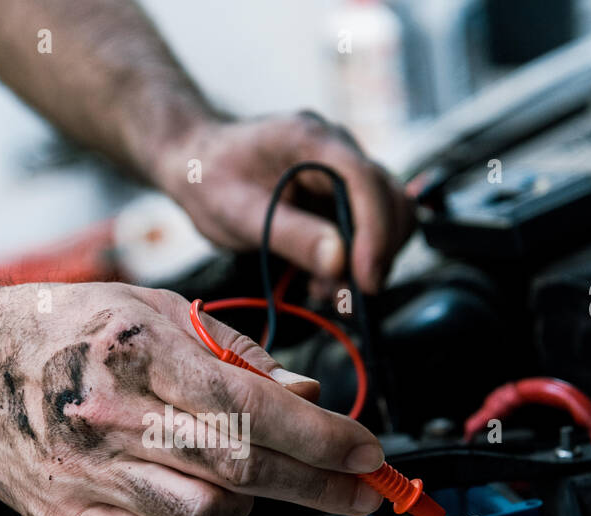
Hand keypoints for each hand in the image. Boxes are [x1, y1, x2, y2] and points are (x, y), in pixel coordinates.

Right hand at [0, 281, 386, 515]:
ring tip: (247, 478)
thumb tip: (305, 395)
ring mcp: (90, 476)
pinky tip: (193, 503)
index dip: (323, 438)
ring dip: (248, 503)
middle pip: (243, 469)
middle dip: (320, 485)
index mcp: (141, 355)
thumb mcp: (153, 311)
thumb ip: (235, 355)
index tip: (367, 453)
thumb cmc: (59, 329)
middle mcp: (115, 419)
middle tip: (363, 492)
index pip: (253, 409)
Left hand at [157, 112, 415, 293]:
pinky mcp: (342, 195)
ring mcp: (344, 172)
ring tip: (327, 293)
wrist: (199, 164)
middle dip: (378, 252)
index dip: (375, 233)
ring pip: (388, 217)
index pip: (365, 180)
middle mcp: (337, 149)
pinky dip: (355, 261)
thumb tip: (339, 262)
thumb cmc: (211, 180)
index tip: (366, 281)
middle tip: (348, 298)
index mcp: (310, 141)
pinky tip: (323, 282)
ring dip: (368, 261)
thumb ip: (291, 235)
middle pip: (391, 199)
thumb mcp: (239, 214)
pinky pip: (368, 229)